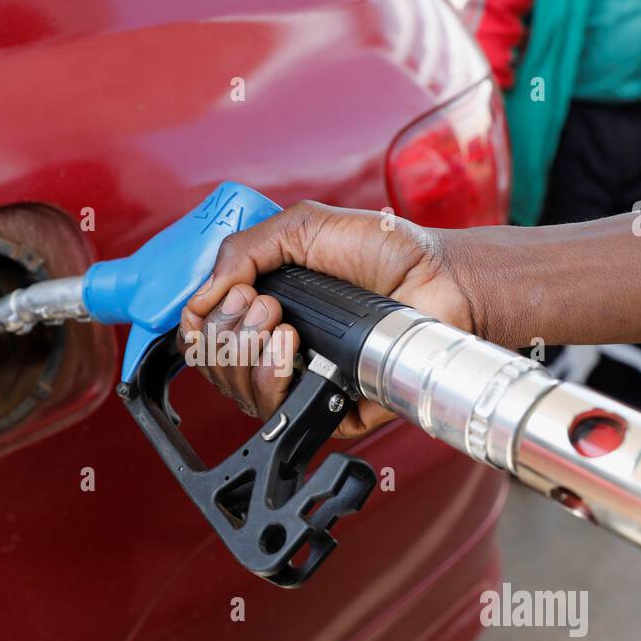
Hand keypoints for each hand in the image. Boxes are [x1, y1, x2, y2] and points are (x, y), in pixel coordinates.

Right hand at [180, 201, 475, 437]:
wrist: (439, 279)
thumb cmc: (387, 252)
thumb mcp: (303, 226)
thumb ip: (244, 249)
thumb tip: (201, 294)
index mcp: (266, 306)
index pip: (205, 331)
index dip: (202, 319)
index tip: (233, 294)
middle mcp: (278, 348)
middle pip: (213, 364)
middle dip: (227, 330)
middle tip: (266, 303)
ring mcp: (301, 380)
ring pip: (237, 392)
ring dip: (246, 353)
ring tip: (285, 323)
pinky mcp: (327, 409)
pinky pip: (277, 415)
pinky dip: (271, 381)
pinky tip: (291, 351)